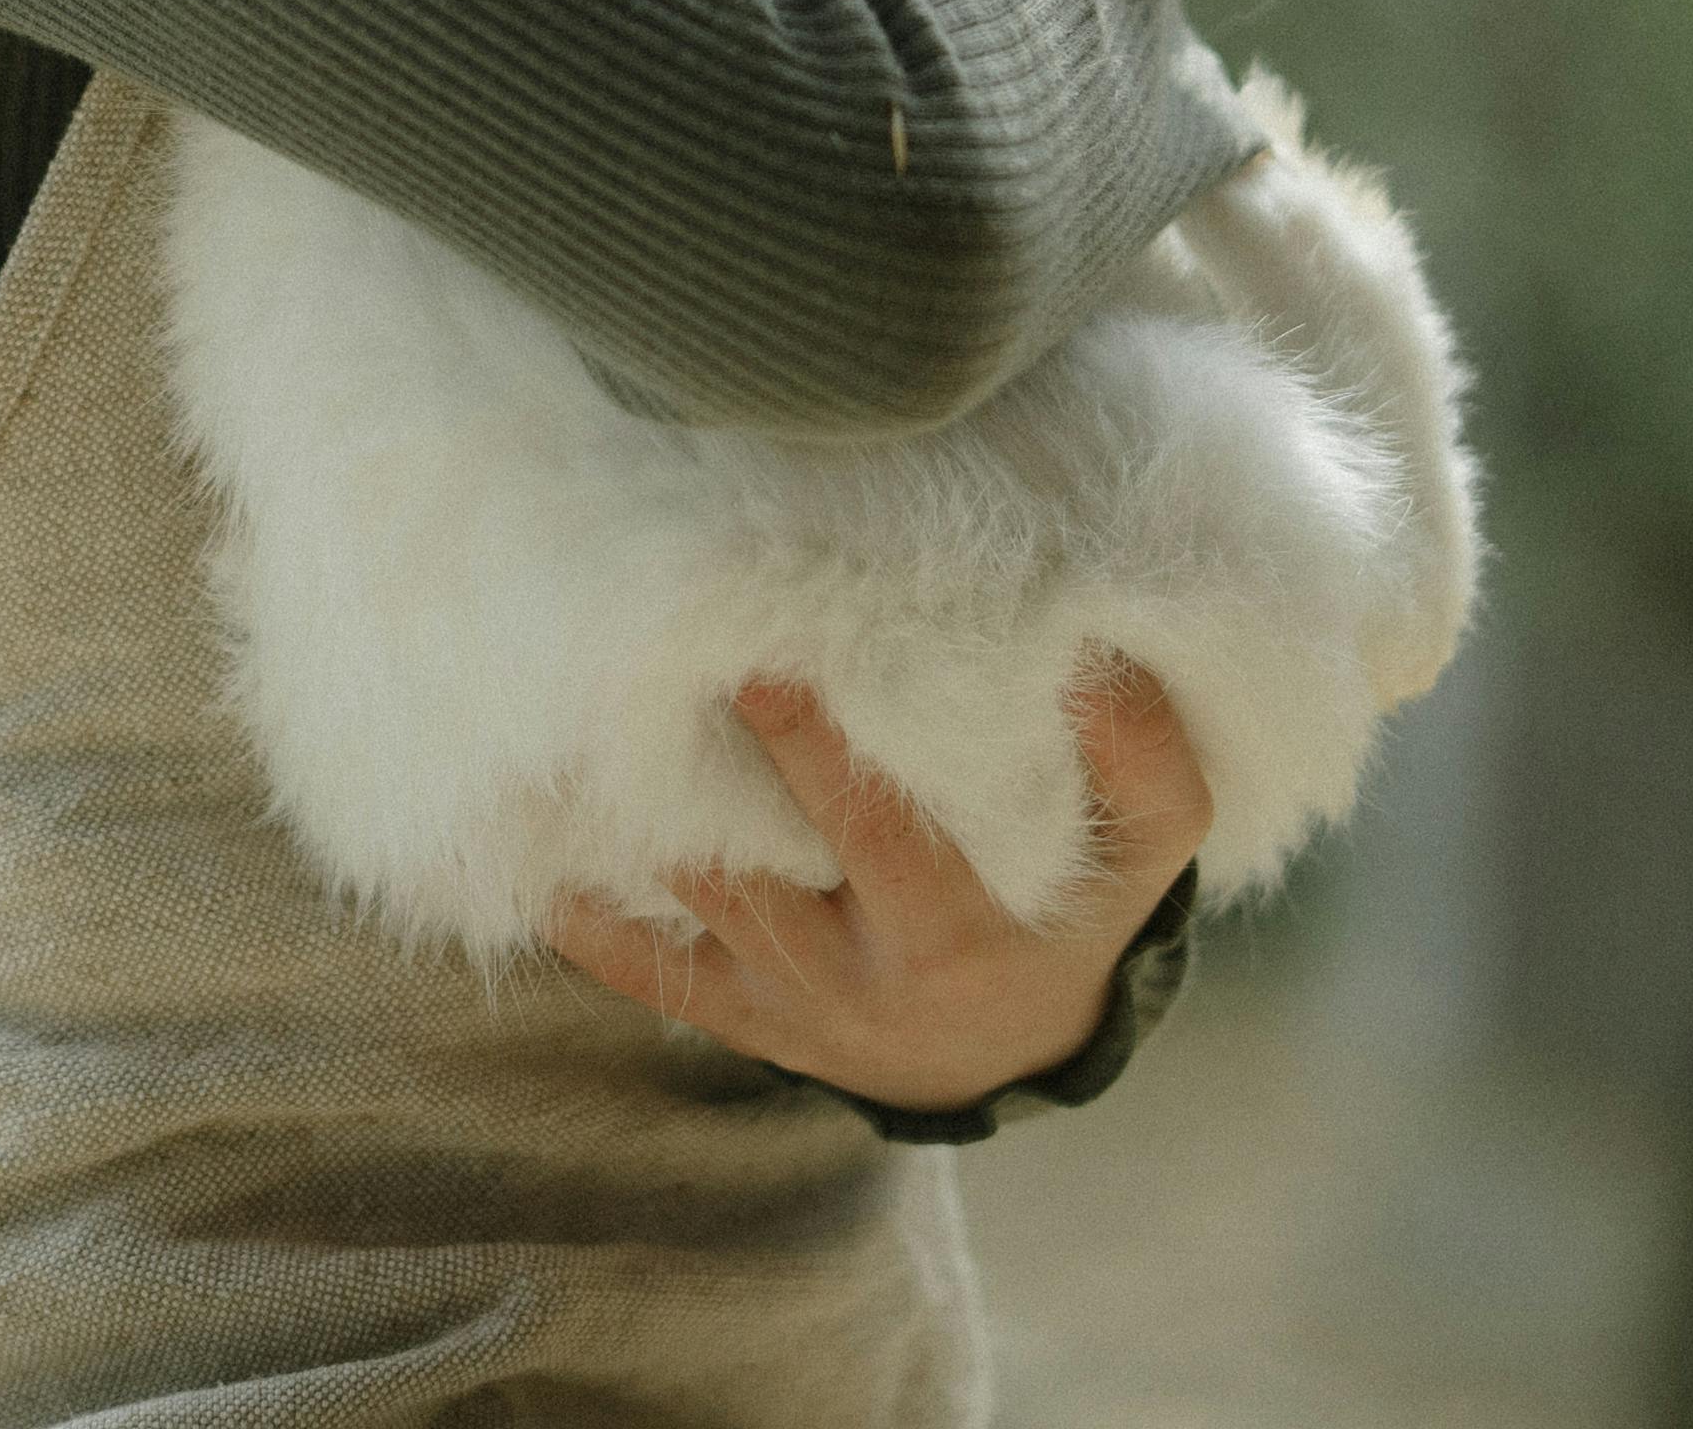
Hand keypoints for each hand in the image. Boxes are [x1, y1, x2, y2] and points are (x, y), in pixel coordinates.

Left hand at [542, 667, 1210, 1114]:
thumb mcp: (1149, 848)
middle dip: (703, 772)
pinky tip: (544, 863)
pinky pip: (657, 981)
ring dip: (637, 826)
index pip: (873, 835)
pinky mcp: (749, 1020)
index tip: (757, 656)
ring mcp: (796, 1006)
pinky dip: (596, 929)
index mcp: (957, 934)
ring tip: (581, 719)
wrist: (1025, 1050)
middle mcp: (862, 982)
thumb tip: (1093, 641)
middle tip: (640, 664)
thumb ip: (1140, 753)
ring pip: (698, 909)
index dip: (813, 752)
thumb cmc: (1081, 908)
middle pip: (762, 869)